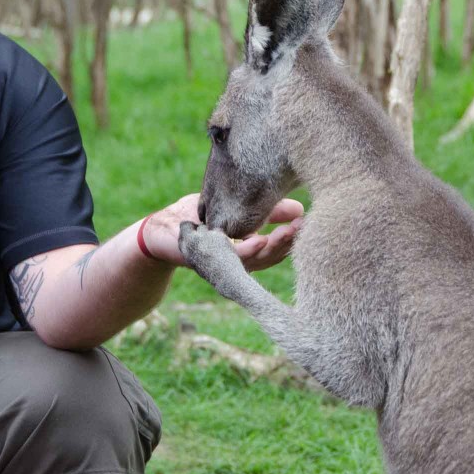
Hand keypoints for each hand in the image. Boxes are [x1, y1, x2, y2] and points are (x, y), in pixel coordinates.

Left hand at [142, 194, 303, 270]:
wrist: (164, 228)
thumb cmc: (200, 218)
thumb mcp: (238, 209)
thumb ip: (268, 211)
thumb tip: (301, 209)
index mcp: (248, 252)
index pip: (276, 249)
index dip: (293, 239)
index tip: (310, 223)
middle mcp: (238, 262)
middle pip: (269, 257)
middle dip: (288, 243)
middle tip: (306, 228)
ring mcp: (223, 263)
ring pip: (254, 260)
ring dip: (274, 247)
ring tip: (290, 232)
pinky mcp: (206, 258)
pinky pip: (230, 257)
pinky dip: (247, 250)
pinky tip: (261, 239)